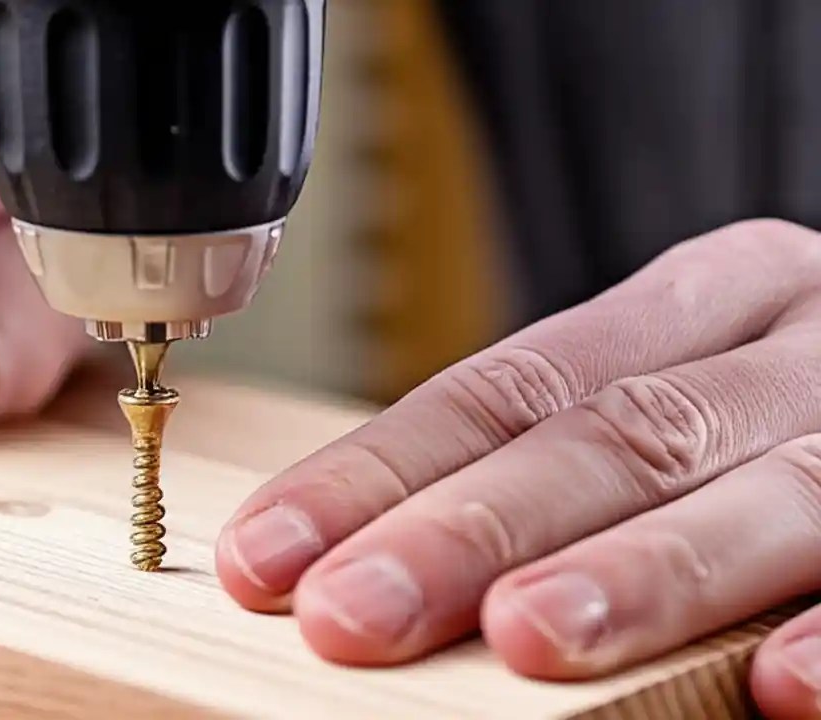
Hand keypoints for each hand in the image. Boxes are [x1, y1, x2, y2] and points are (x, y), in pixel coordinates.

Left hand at [216, 218, 820, 717]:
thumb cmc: (780, 407)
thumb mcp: (675, 394)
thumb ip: (560, 462)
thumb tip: (377, 563)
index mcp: (693, 303)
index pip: (501, 386)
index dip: (377, 476)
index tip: (270, 558)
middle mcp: (786, 345)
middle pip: (608, 435)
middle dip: (473, 532)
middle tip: (358, 614)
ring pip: (758, 491)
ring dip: (641, 573)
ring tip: (530, 637)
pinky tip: (781, 689)